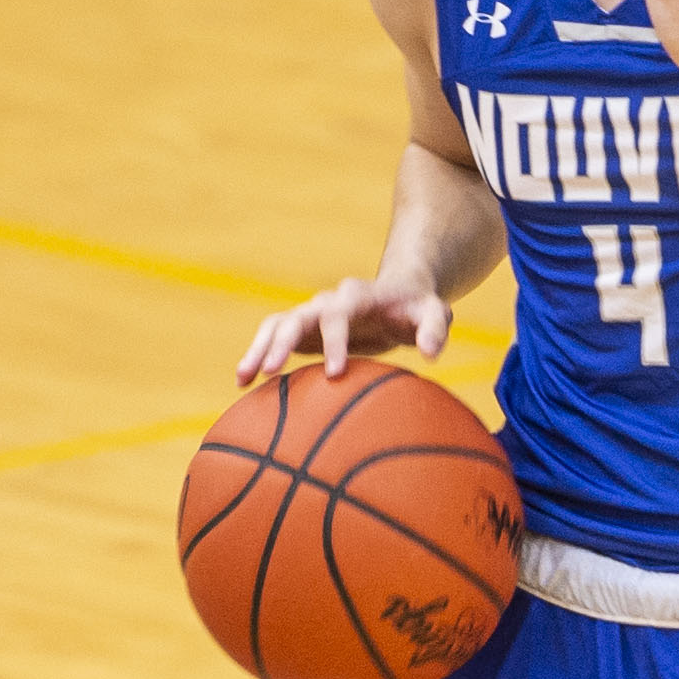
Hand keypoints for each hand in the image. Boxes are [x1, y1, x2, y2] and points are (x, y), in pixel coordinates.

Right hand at [236, 264, 450, 384]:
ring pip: (277, 326)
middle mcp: (329, 301)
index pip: (339, 313)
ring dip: (258, 350)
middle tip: (270, 373)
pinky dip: (258, 355)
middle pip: (297, 316)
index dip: (335, 341)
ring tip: (242, 380)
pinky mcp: (304, 329)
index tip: (335, 373)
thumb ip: (435, 328)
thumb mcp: (436, 312)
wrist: (399, 296)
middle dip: (282, 343)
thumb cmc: (418, 308)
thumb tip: (430, 353)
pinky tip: (244, 383)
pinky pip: (274, 338)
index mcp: (358, 295)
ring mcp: (313, 314)